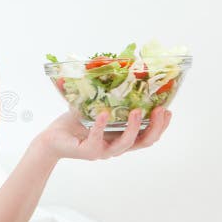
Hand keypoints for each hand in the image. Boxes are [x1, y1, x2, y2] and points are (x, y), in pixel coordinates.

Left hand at [37, 106, 171, 160]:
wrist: (52, 139)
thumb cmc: (75, 123)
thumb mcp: (96, 107)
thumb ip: (109, 96)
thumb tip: (118, 69)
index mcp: (121, 137)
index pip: (148, 136)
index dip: (161, 126)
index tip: (169, 110)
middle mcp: (116, 146)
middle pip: (145, 142)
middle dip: (156, 127)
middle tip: (162, 110)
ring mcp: (103, 151)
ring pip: (126, 143)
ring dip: (134, 127)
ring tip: (138, 111)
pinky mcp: (88, 151)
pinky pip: (98, 139)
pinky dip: (101, 126)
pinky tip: (104, 114)